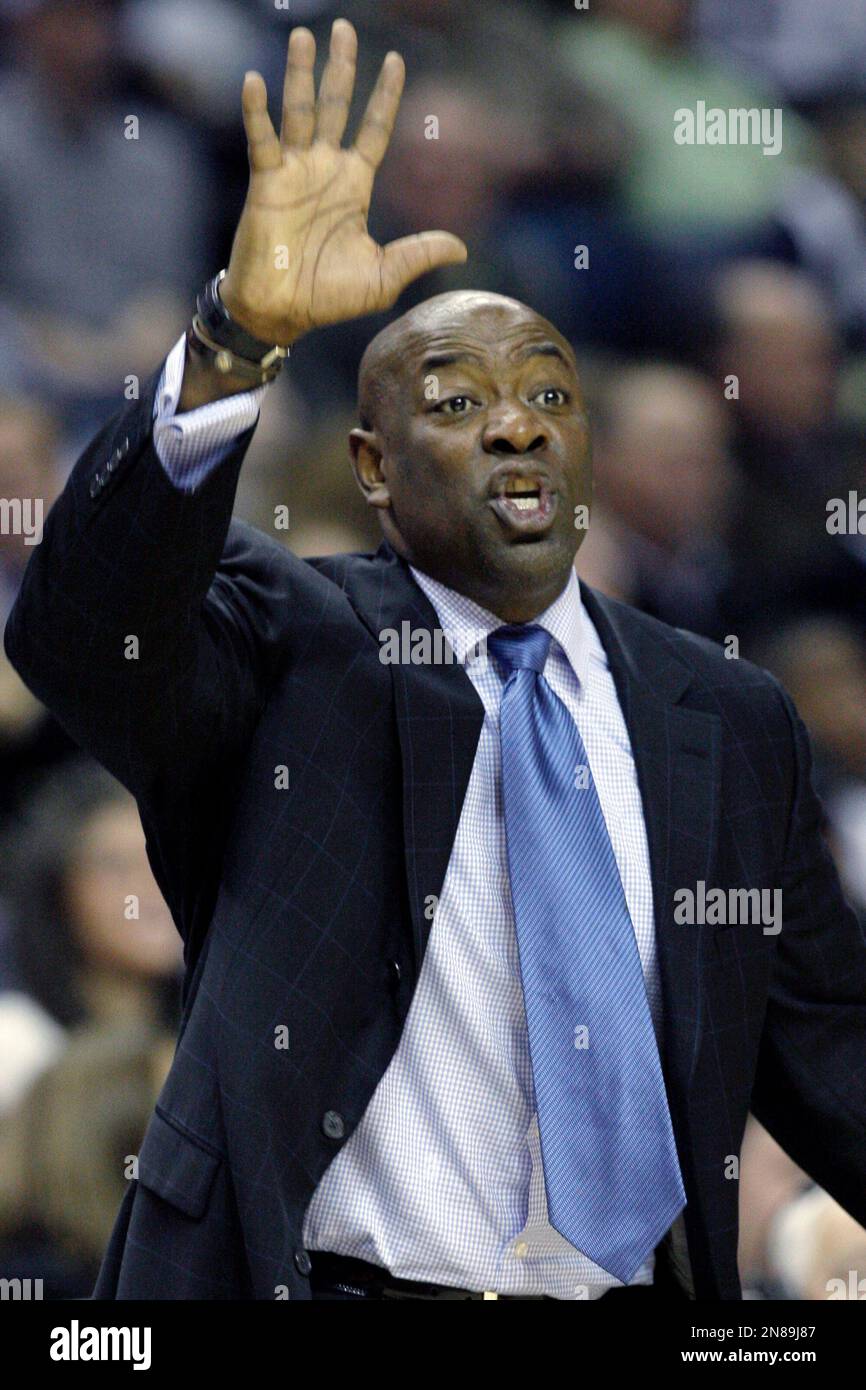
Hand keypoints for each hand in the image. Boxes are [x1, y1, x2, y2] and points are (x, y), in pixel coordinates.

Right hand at [220, 18, 467, 345]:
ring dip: (300, 73)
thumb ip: (419, 253)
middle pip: (335, 106)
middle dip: (340, 68)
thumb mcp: (384, 276)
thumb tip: (461, 248)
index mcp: (354, 185)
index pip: (373, 129)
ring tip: (304, 35)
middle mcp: (324, 169)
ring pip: (299, 111)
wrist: (282, 313)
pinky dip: (257, 111)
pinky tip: (255, 80)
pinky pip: (262, 139)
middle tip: (342, 27)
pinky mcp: (266, 182)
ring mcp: (294, 171)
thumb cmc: (329, 297)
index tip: (394, 60)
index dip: (383, 96)